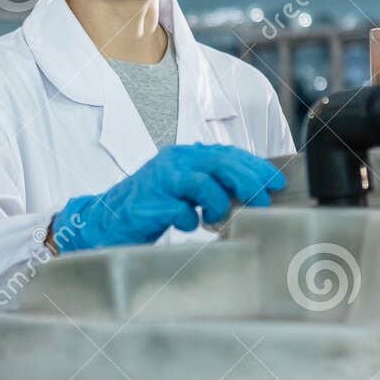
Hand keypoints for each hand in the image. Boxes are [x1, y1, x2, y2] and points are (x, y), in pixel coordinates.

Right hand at [52, 143, 284, 252]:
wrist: (104, 221)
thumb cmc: (148, 207)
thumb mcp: (182, 189)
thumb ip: (210, 184)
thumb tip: (251, 192)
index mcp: (183, 155)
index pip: (227, 153)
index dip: (255, 166)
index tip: (276, 181)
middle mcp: (173, 162)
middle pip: (221, 163)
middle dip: (249, 182)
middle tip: (263, 200)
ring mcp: (159, 181)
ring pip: (205, 184)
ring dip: (218, 205)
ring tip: (214, 220)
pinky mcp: (149, 204)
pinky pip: (182, 212)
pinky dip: (188, 222)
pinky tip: (184, 226)